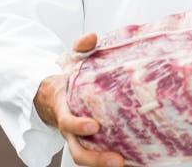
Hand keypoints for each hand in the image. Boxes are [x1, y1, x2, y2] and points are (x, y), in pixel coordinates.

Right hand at [34, 33, 123, 166]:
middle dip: (96, 159)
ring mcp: (80, 139)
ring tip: (127, 165)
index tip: (94, 125)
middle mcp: (70, 130)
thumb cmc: (69, 77)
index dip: (78, 125)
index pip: (67, 121)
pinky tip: (136, 161)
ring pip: (87, 158)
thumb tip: (92, 37)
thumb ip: (81, 46)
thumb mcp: (71, 58)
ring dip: (105, 164)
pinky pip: (100, 154)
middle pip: (78, 151)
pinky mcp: (92, 143)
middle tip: (117, 160)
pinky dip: (113, 161)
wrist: (55, 95)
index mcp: (64, 108)